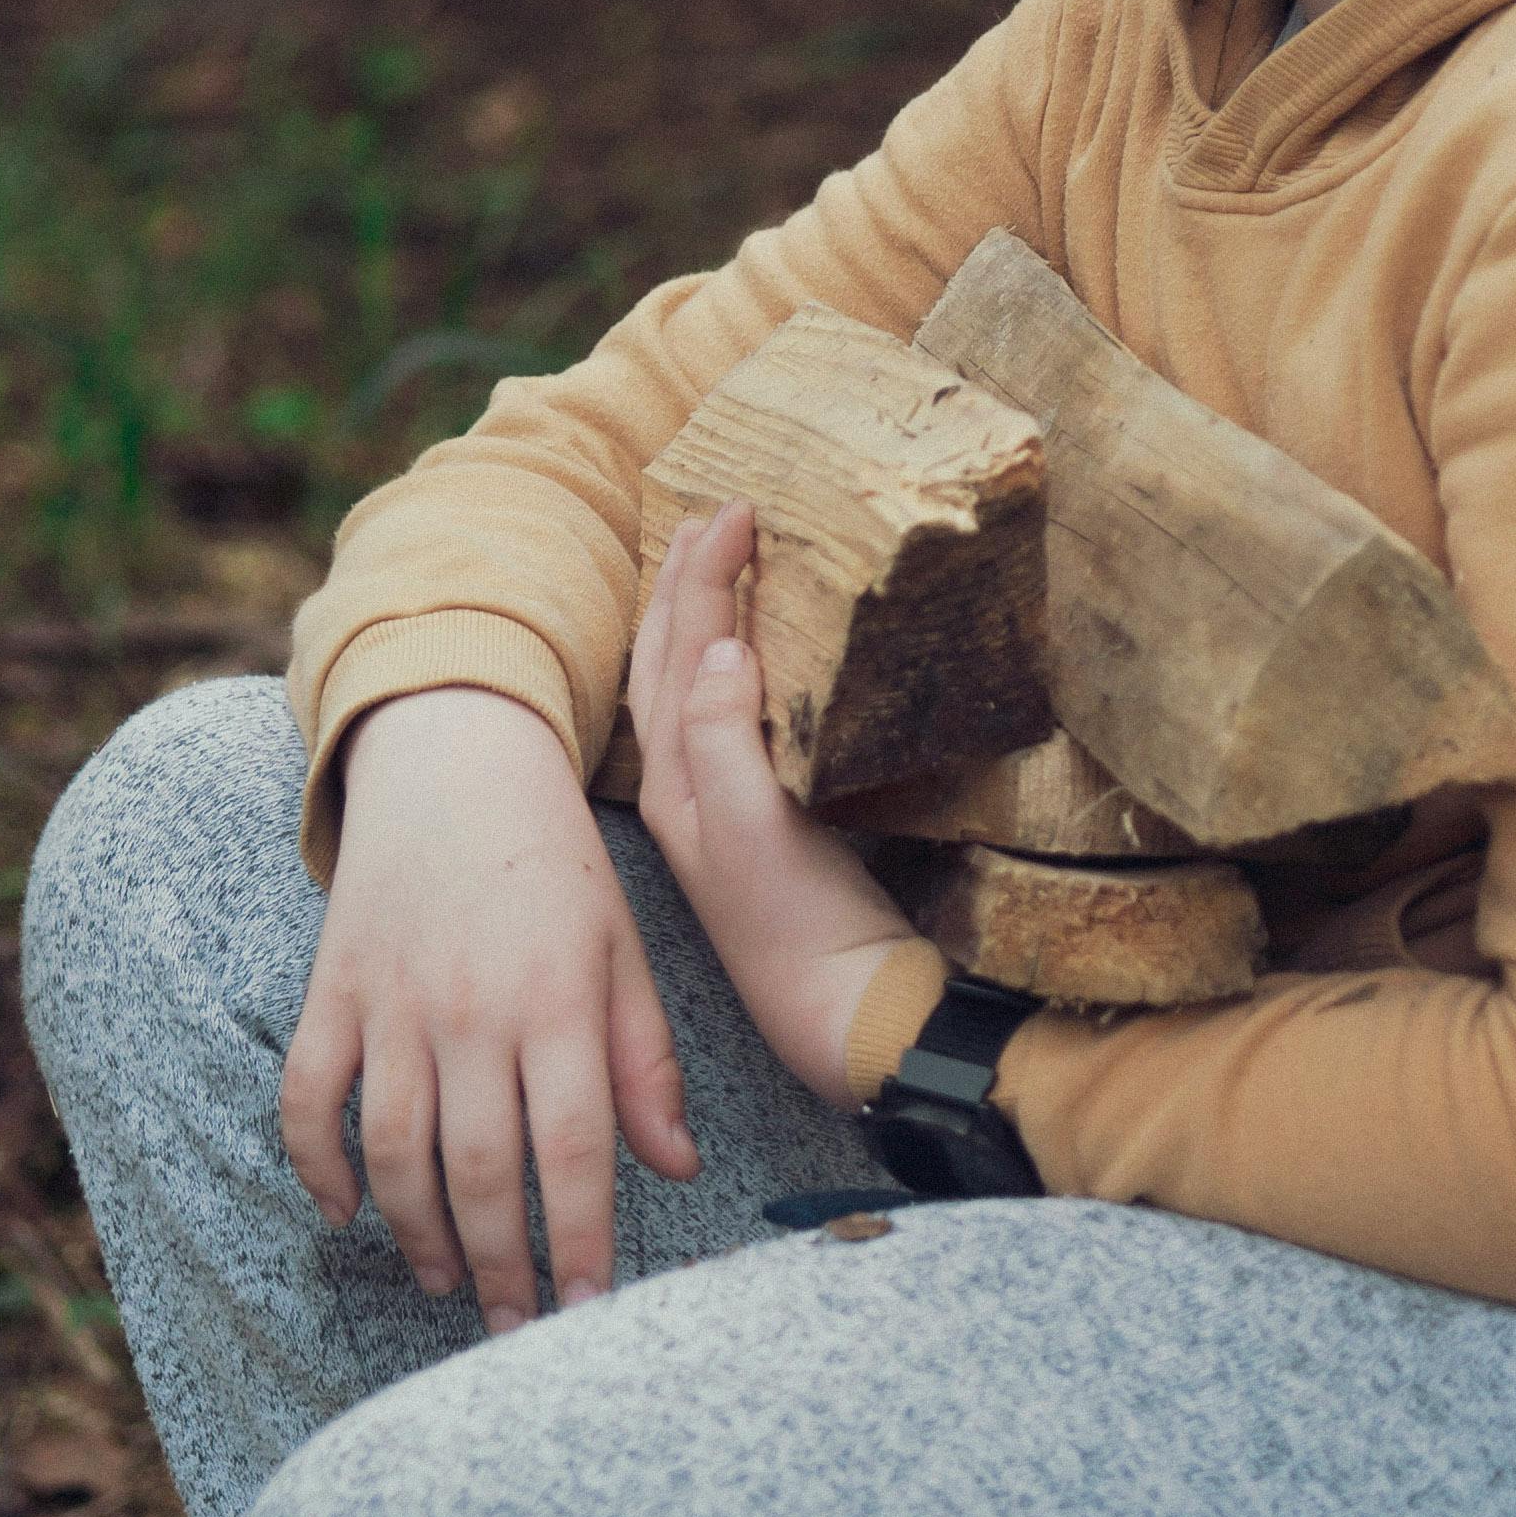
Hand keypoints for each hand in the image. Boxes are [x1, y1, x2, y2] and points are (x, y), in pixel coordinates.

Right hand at [280, 685, 697, 1325]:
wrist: (454, 762)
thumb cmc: (555, 867)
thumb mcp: (624, 951)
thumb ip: (647, 1063)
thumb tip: (675, 1168)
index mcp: (558, 1001)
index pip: (571, 1149)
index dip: (578, 1240)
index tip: (587, 1311)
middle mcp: (471, 1010)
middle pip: (477, 1170)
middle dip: (500, 1266)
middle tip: (516, 1328)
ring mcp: (392, 1004)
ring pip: (393, 1151)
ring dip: (417, 1233)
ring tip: (449, 1281)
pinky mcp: (333, 992)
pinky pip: (309, 1098)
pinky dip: (319, 1166)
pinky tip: (348, 1213)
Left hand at [623, 500, 922, 1105]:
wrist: (844, 1010)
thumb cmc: (797, 925)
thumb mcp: (755, 826)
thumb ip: (728, 733)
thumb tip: (726, 643)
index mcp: (675, 773)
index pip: (680, 645)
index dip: (704, 571)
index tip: (737, 506)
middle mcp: (687, 780)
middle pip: (671, 654)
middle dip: (689, 577)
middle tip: (720, 511)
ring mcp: (725, 799)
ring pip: (698, 681)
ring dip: (706, 613)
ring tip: (724, 560)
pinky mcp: (770, 816)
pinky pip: (739, 711)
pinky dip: (744, 660)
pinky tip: (765, 650)